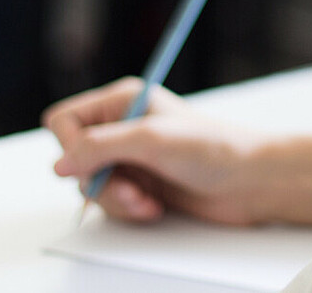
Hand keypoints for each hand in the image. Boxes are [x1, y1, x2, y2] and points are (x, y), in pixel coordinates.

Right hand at [44, 78, 279, 225]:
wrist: (251, 181)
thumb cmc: (214, 148)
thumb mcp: (152, 139)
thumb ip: (101, 147)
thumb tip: (60, 164)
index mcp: (122, 101)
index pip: (63, 120)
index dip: (70, 146)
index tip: (94, 163)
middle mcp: (122, 127)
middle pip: (73, 159)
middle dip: (99, 181)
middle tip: (131, 189)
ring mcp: (130, 158)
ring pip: (90, 185)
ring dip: (116, 200)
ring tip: (148, 201)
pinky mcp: (141, 185)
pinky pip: (111, 204)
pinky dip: (128, 210)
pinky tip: (154, 207)